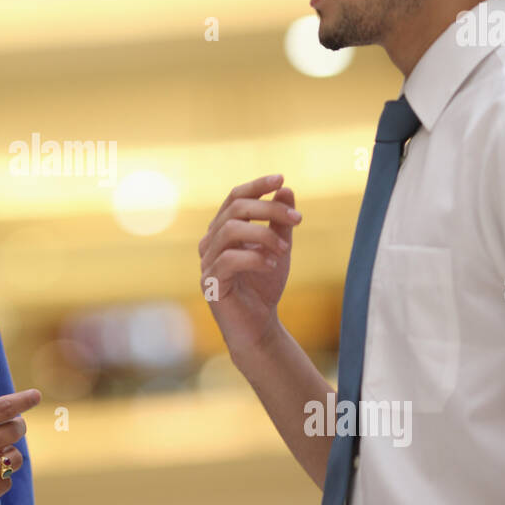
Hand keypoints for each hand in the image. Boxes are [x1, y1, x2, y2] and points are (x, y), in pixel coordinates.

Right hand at [198, 174, 301, 355]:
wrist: (258, 325)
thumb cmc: (264, 285)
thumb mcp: (279, 248)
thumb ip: (280, 221)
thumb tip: (285, 189)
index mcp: (223, 230)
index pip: (235, 197)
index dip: (256, 185)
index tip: (281, 179)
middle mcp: (210, 242)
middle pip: (234, 209)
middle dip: (268, 209)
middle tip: (297, 220)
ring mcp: (207, 263)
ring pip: (229, 230)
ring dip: (263, 234)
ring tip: (285, 248)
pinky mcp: (211, 284)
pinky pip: (229, 260)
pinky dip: (255, 257)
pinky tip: (272, 264)